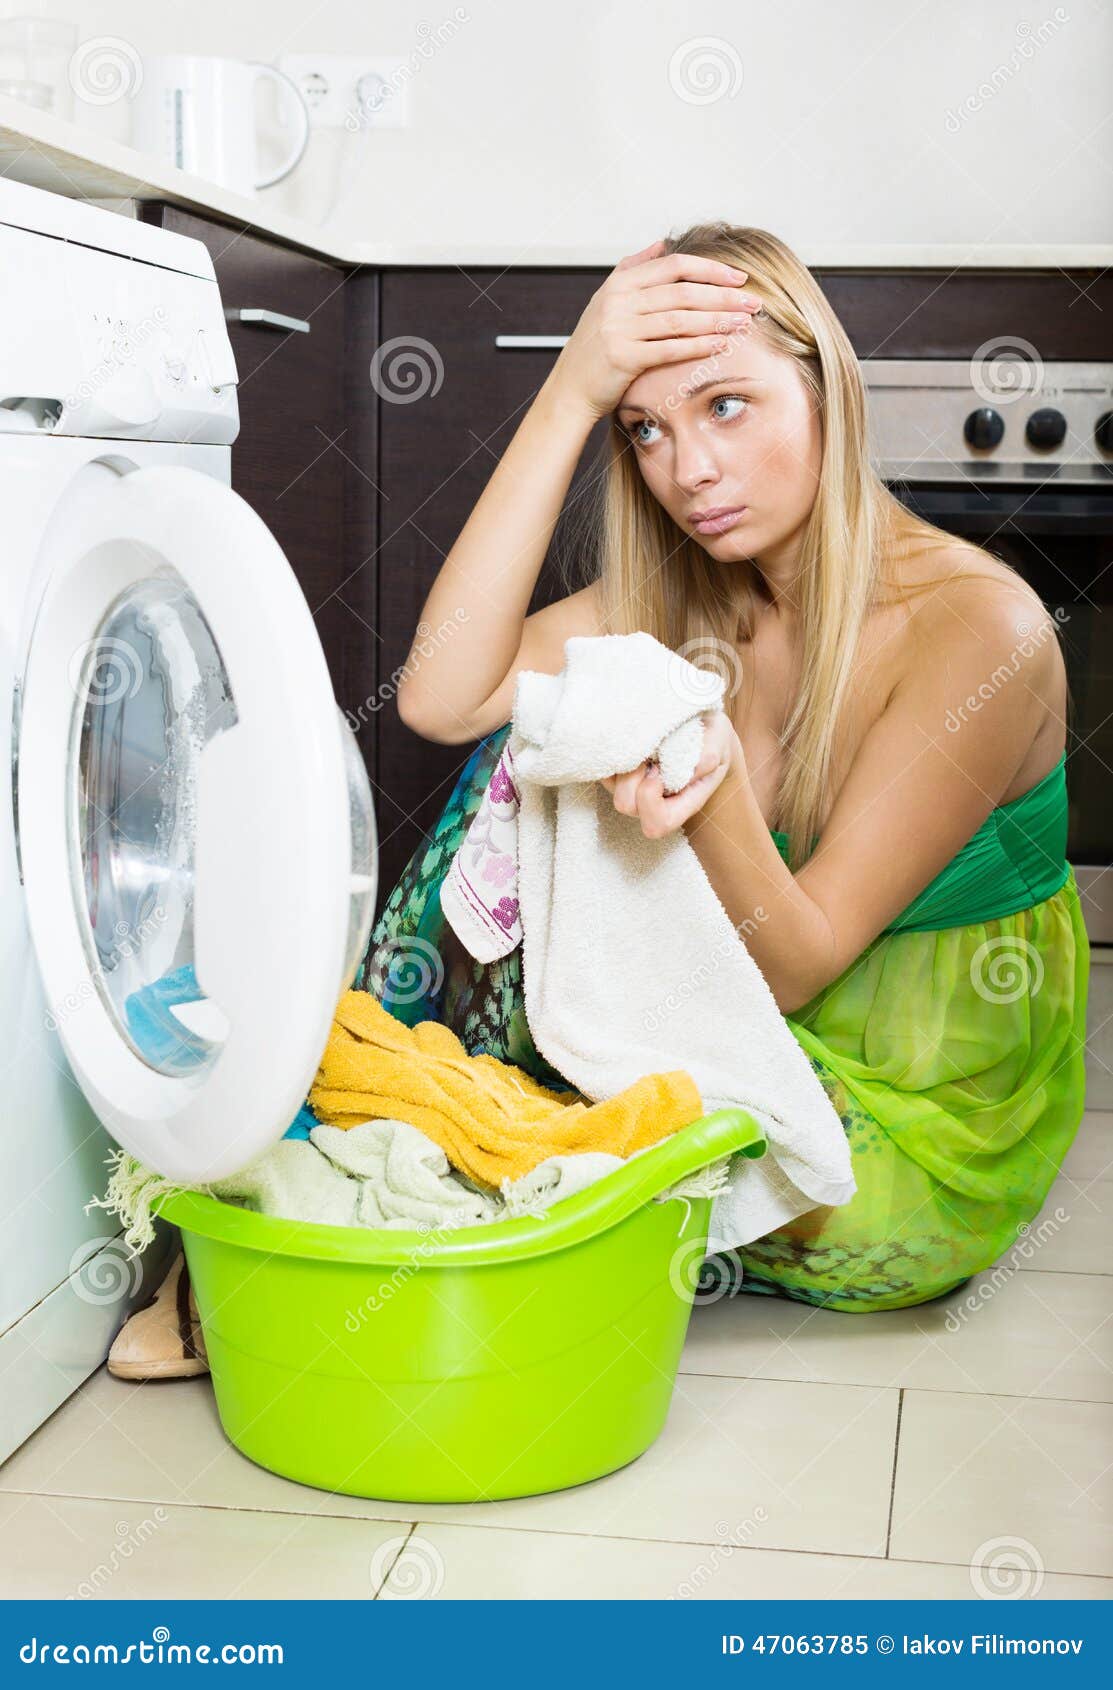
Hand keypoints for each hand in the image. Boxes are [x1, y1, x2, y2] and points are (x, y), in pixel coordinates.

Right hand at [547, 239, 760, 421]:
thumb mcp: (607, 301)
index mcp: (620, 284)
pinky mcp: (623, 357)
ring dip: (717, 320)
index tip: (739, 277)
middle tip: (753, 302)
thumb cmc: (594, 349)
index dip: (710, 269)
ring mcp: (619, 328)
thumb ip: (634, 269)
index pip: (674, 266)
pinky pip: (670, 348)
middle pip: (683, 291)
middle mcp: (619, 301)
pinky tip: (722, 345)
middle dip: (723, 296)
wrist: (569, 390)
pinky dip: (699, 346)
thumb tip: (662, 244)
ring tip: (744, 323)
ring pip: (680, 318)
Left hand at [600, 712, 739, 837]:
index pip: (656, 824)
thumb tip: (678, 769)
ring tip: (643, 743)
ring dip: (622, 763)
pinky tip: (633, 739)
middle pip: (625, 805)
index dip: (650, 798)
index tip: (659, 770)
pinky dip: (613, 753)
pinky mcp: (617, 772)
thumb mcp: (719, 743)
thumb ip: (705, 758)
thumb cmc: (713, 738)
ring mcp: (633, 789)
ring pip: (611, 787)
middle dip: (632, 778)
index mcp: (681, 804)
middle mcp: (653, 802)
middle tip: (648, 752)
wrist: (702, 724)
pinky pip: (602, 770)